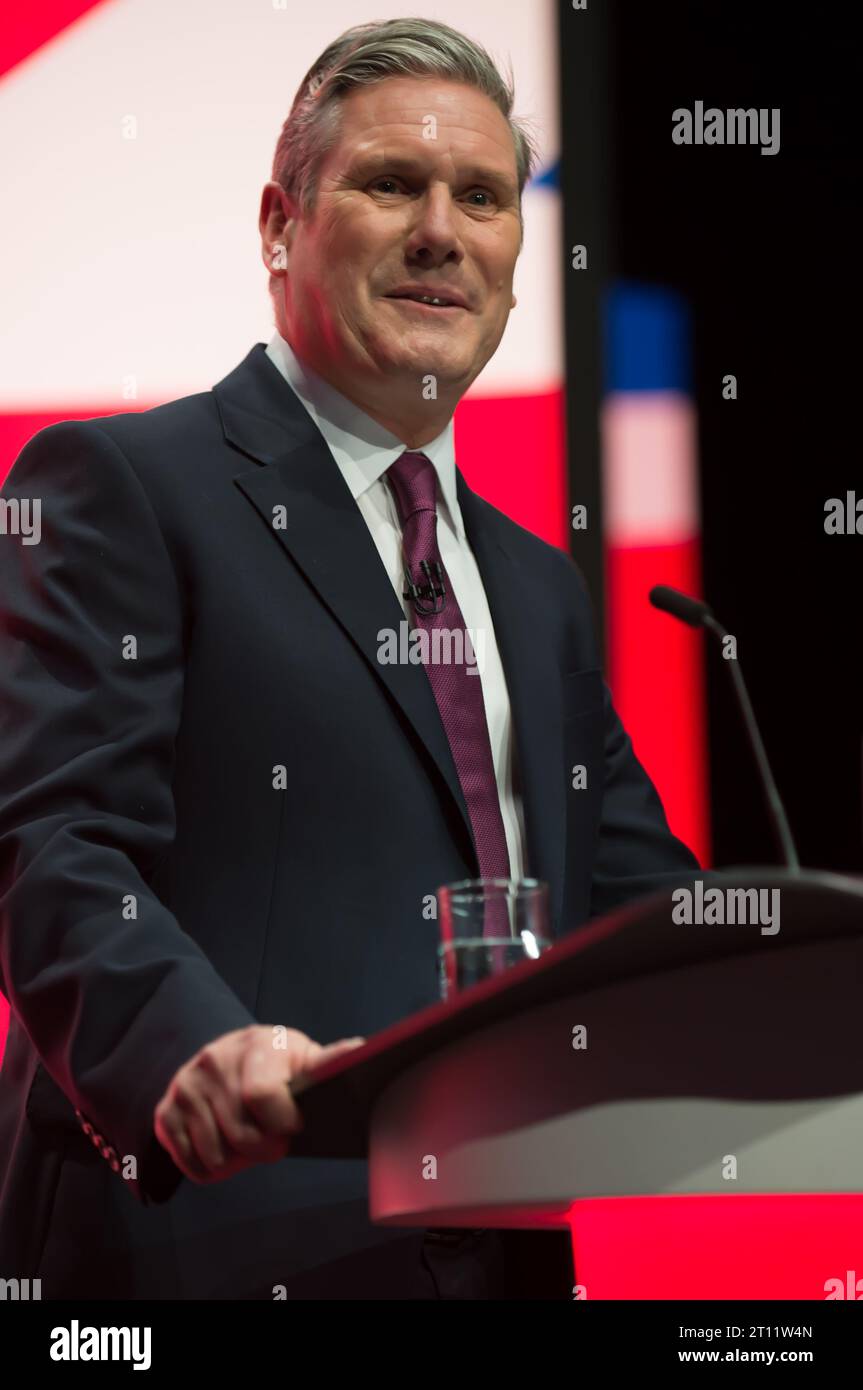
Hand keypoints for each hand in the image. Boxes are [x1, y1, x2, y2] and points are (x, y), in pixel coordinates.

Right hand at [152, 1024, 364, 1183]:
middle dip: (265, 1149)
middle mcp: (215, 1060)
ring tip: (248, 1142)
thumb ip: (329, 1061)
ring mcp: (186, 1085)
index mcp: (256, 1044)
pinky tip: (224, 1147)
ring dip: (237, 1161)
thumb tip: (362, 1050)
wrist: (224, 1056)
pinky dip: (210, 1169)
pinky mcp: (165, 1110)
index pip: (262, 1097)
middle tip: (273, 1141)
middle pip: (242, 1136)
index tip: (292, 1125)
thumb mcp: (302, 1057)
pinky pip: (191, 1164)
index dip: (283, 1124)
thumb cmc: (275, 1063)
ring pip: (216, 1156)